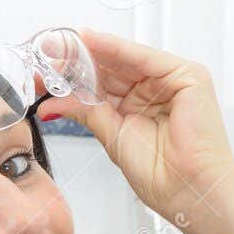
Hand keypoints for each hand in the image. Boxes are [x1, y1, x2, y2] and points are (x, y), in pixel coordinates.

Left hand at [38, 29, 233, 225]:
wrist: (189, 192)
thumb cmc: (162, 177)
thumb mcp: (112, 137)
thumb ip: (86, 112)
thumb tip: (52, 104)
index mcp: (140, 109)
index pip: (103, 84)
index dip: (73, 77)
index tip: (44, 73)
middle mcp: (156, 92)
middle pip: (111, 68)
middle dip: (77, 62)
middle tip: (44, 54)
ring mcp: (173, 82)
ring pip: (125, 59)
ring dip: (91, 52)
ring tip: (60, 47)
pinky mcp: (188, 76)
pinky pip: (144, 57)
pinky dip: (116, 48)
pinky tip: (90, 41)